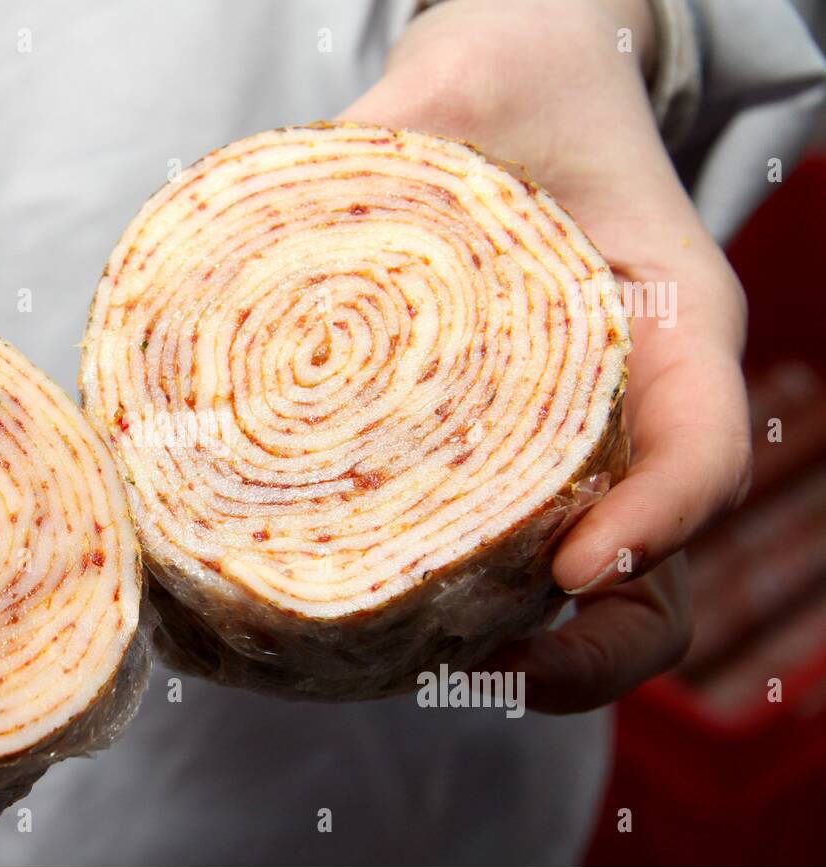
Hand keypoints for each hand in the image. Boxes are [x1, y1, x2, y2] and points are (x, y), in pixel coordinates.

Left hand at [340, 0, 751, 710]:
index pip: (702, 442)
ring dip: (539, 645)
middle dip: (599, 641)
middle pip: (665, 558)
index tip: (579, 570)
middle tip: (500, 668)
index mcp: (668, 315)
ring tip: (427, 664)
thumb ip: (381, 133)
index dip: (660, 520)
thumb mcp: (463, 83)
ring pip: (601, 582)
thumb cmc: (519, 80)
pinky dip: (482, 603)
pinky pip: (522, 547)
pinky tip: (388, 609)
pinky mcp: (517, 449)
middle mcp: (636, 396)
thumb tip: (283, 203)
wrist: (524, 84)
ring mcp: (583, 436)